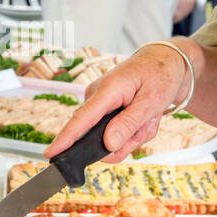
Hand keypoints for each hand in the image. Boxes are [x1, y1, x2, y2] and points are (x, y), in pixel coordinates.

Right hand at [44, 43, 191, 163]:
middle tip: (148, 125)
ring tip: (149, 117)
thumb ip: (129, 123)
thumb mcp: (152, 101)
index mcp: (107, 90)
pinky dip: (134, 131)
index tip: (49, 154)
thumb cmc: (161, 75)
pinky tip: (145, 117)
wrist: (167, 62)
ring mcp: (101, 104)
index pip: (81, 119)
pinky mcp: (106, 110)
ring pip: (112, 139)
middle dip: (128, 140)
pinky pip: (117, 133)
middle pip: (99, 138)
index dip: (65, 139)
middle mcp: (98, 97)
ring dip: (135, 135)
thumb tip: (108, 144)